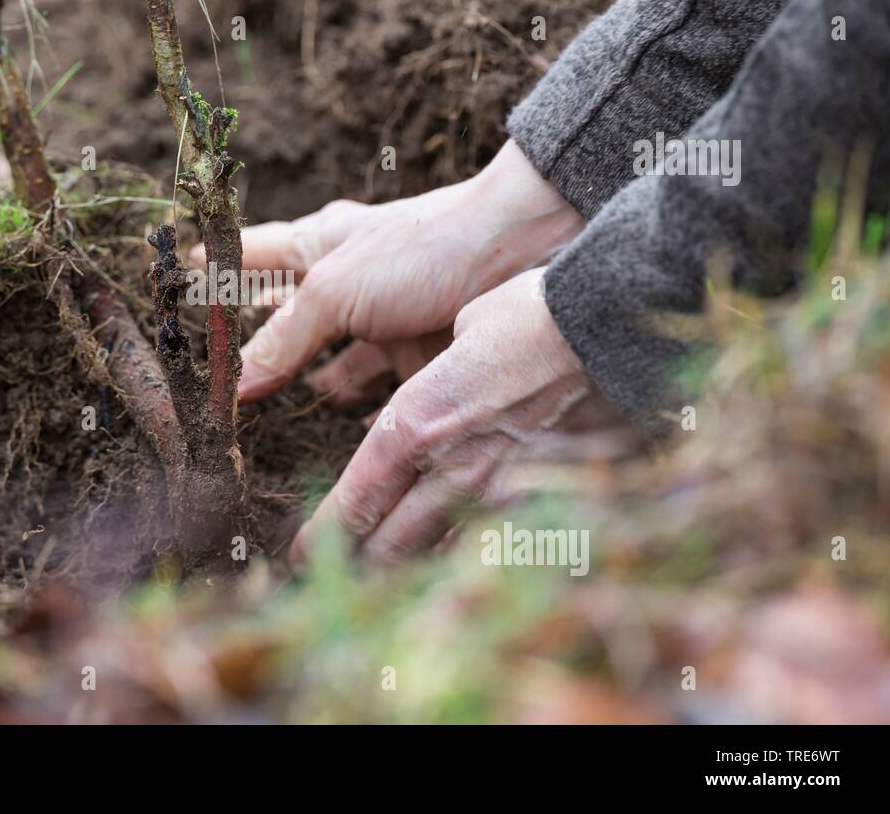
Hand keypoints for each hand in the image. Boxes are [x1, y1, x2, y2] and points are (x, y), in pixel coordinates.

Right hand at [202, 140, 583, 403]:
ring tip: (272, 408)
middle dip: (260, 338)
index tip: (188, 266)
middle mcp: (348, 282)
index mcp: (319, 246)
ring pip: (334, 356)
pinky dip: (356, 404)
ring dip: (309, 380)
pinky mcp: (418, 354)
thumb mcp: (335, 293)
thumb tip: (233, 382)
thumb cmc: (420, 251)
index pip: (255, 252)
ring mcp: (385, 320)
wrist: (519, 254)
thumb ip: (283, 338)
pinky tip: (340, 422)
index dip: (222, 262)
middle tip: (223, 364)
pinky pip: (377, 386)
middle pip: (290, 314)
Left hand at [289, 268, 629, 566]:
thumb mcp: (445, 342)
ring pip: (435, 551)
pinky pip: (485, 542)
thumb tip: (403, 420)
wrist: (602, 325)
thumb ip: (419, 394)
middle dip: (354, 566)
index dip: (324, 535)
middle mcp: (452, 466)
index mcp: (417, 425)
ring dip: (401, 570)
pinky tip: (442, 566)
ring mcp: (498, 488)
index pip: (357, 501)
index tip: (299, 555)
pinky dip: (456, 557)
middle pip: (388, 543)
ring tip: (374, 585)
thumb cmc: (520, 315)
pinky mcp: (538, 495)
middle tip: (328, 578)